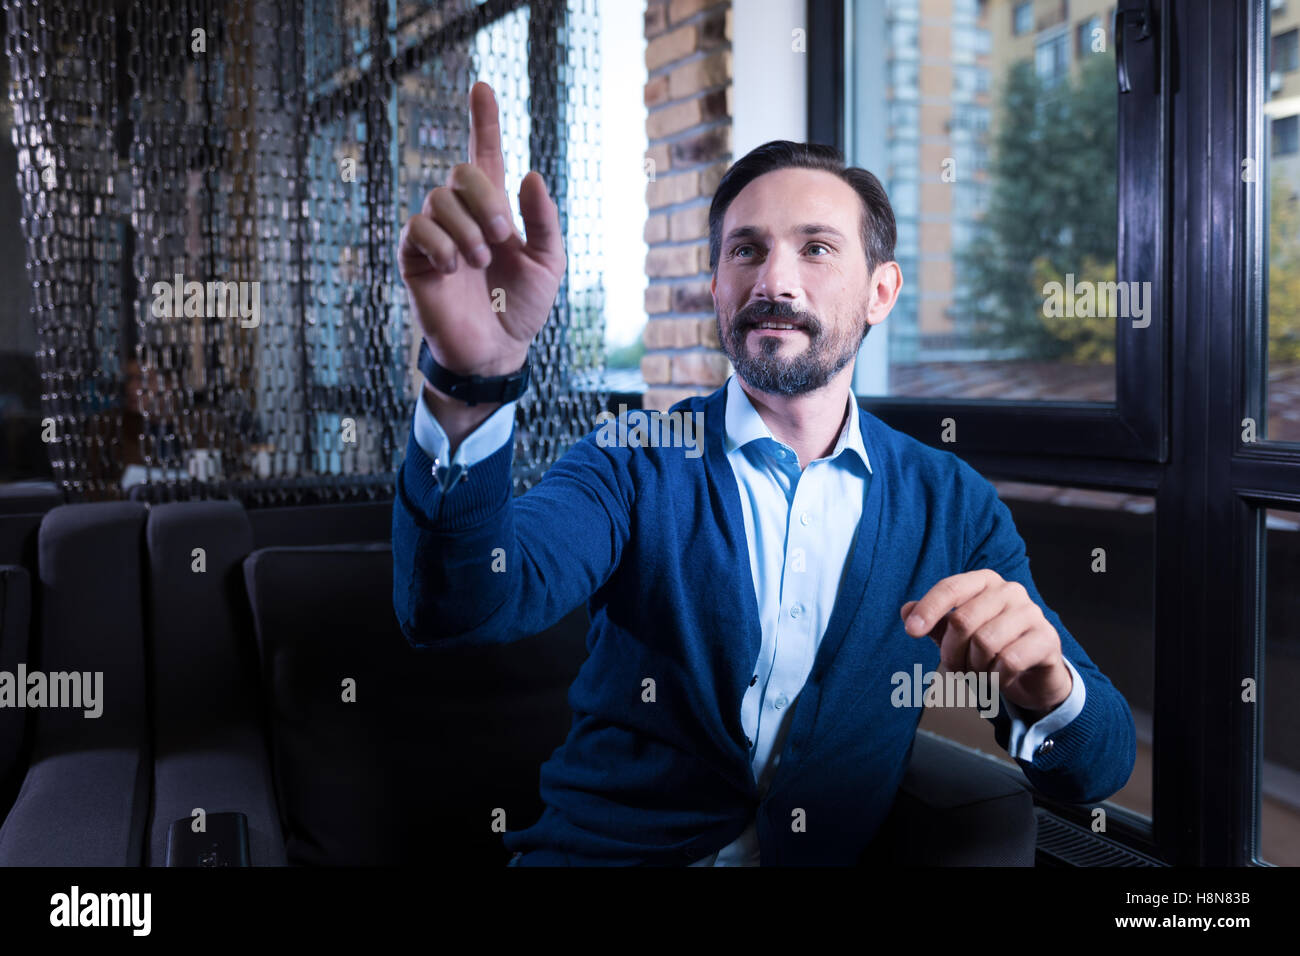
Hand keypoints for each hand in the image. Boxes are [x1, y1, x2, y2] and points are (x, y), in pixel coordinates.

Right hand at [398, 81, 566, 377]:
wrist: (497, 350)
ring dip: (466, 230)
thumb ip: (544, 221)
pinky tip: (454, 270)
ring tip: (480, 262)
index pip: (486, 155)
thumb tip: (530, 174)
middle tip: (502, 236)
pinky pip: (417, 230)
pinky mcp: (414, 258)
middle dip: (485, 199)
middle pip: (462, 172)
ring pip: (439, 200)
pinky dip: (440, 246)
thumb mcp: (548, 263)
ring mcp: (436, 235)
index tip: (484, 86)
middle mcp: (462, 215)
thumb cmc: (522, 307)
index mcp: (495, 210)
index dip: (484, 120)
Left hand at [900, 569, 1072, 715]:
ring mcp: (1032, 613)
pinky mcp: (1047, 639)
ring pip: (984, 642)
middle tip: (955, 668)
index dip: (928, 609)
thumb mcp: (958, 635)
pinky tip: (998, 679)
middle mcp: (1010, 591)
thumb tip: (906, 610)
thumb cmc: (992, 648)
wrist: (1033, 674)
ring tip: (977, 674)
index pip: (950, 588)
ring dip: (973, 668)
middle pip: (963, 621)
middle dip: (951, 652)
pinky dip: (995, 677)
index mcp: (985, 582)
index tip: (911, 631)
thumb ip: (935, 622)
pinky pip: (1008, 661)